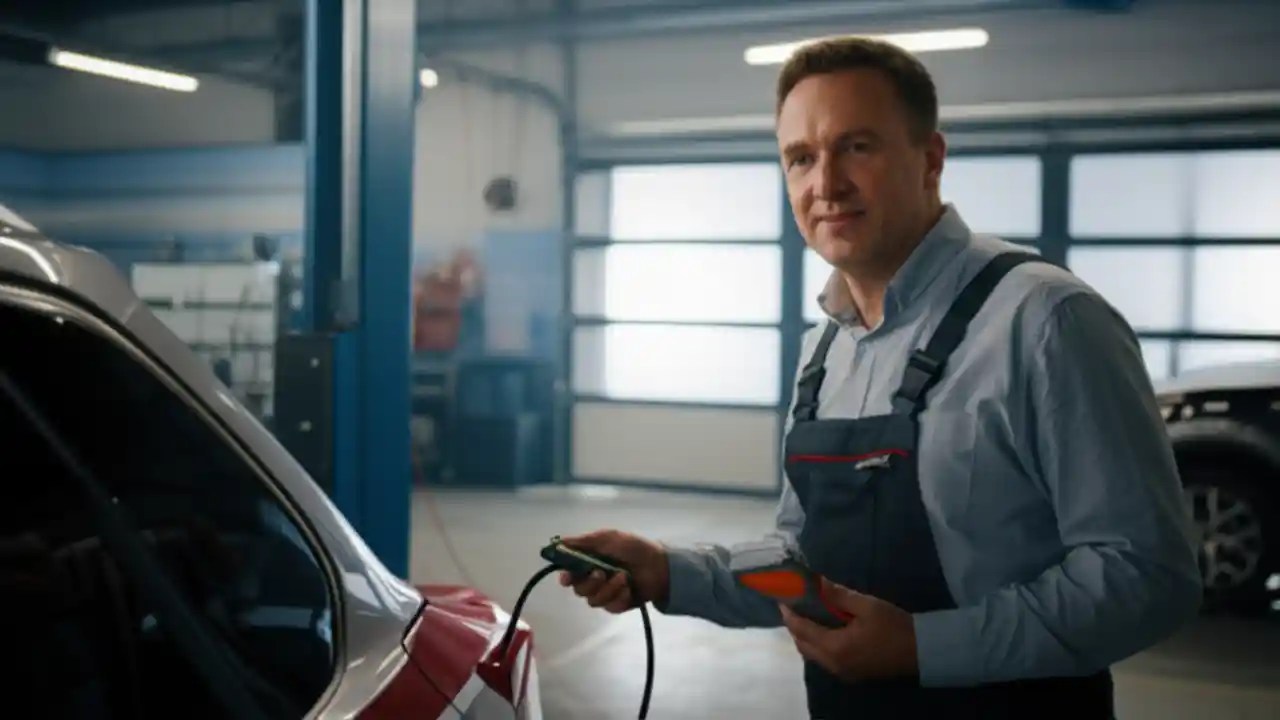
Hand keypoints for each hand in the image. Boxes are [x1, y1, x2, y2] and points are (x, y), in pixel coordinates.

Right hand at [557, 529, 669, 612]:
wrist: (660, 565)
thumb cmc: (634, 548)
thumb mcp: (608, 538)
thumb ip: (583, 542)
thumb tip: (558, 542)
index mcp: (589, 561)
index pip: (568, 573)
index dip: (565, 576)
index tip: (568, 577)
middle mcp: (593, 579)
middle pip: (578, 589)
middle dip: (590, 582)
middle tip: (602, 573)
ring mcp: (605, 593)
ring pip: (592, 600)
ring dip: (608, 589)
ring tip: (624, 578)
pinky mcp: (617, 605)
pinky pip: (609, 607)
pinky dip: (619, 598)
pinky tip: (629, 590)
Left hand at [779, 578, 918, 681]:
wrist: (922, 651)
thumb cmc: (894, 626)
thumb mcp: (866, 605)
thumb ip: (838, 595)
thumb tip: (815, 582)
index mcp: (835, 647)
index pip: (802, 630)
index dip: (789, 614)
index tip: (781, 598)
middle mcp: (833, 664)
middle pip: (802, 646)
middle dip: (794, 626)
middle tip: (793, 606)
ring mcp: (842, 672)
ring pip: (812, 655)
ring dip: (805, 637)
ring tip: (806, 615)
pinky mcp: (851, 674)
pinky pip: (824, 660)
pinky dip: (817, 645)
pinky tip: (823, 631)